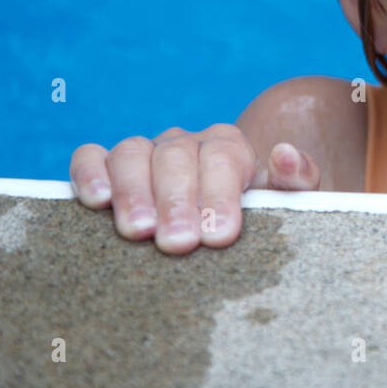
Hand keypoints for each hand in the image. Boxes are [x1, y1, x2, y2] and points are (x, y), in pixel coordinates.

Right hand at [69, 124, 321, 254]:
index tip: (220, 235)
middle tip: (179, 244)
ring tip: (138, 232)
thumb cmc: (255, 219)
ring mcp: (145, 154)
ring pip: (132, 153)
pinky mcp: (107, 169)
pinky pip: (90, 157)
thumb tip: (285, 154)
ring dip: (134, 192)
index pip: (224, 158)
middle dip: (178, 201)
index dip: (220, 195)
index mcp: (230, 146)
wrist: (218, 231)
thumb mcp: (286, 205)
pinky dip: (89, 173)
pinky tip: (96, 201)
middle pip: (177, 157)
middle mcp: (185, 143)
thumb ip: (297, 181)